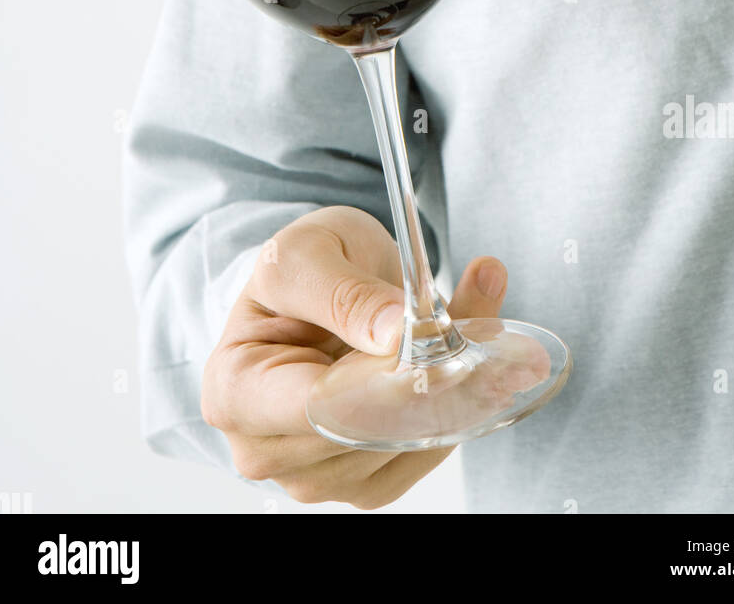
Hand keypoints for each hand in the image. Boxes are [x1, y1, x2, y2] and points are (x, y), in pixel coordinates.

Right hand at [200, 205, 509, 509]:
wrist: (318, 286)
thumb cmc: (299, 269)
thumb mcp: (306, 253)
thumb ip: (343, 291)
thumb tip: (394, 333)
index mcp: (234, 391)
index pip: (318, 406)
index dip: (387, 382)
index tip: (446, 343)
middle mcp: (266, 450)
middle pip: (367, 433)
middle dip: (437, 383)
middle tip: (499, 336)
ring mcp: (317, 475)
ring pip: (407, 445)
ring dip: (461, 392)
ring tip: (488, 331)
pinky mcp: (366, 479)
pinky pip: (425, 453)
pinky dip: (460, 408)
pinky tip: (474, 363)